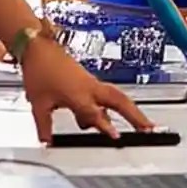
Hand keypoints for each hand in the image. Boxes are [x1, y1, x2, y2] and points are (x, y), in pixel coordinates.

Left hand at [21, 37, 153, 142]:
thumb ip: (44, 126)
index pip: (96, 115)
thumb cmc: (39, 70)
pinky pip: (107, 94)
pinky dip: (114, 105)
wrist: (38, 46)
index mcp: (79, 94)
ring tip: (141, 123)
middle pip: (120, 101)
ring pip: (116, 96)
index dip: (107, 127)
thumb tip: (47, 141)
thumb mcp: (38, 103)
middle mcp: (90, 87)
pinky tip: (109, 116)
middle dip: (136, 115)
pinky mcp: (89, 80)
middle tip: (149, 128)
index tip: (117, 138)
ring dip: (130, 109)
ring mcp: (91, 82)